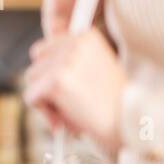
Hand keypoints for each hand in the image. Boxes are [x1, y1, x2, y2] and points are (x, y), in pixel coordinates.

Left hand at [22, 29, 125, 154]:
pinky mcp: (56, 81)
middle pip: (35, 62)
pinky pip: (31, 97)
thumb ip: (69, 64)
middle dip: (46, 85)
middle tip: (68, 105)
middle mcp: (75, 42)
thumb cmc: (115, 106)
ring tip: (74, 113)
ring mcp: (65, 61)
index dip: (51, 72)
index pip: (44, 48)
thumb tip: (35, 71)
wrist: (131, 126)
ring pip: (31, 79)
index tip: (70, 88)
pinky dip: (45, 113)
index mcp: (86, 36)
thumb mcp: (95, 72)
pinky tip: (69, 119)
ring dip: (46, 100)